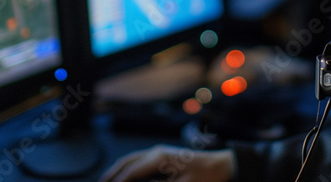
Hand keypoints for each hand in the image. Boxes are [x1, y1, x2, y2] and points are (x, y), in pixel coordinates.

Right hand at [99, 145, 235, 181]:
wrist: (223, 166)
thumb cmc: (206, 177)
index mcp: (159, 158)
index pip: (131, 171)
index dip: (118, 181)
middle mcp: (156, 152)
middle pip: (127, 162)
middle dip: (112, 174)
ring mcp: (160, 152)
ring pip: (131, 160)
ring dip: (118, 170)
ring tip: (107, 180)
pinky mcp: (164, 157)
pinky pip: (139, 161)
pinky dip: (128, 168)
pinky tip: (126, 176)